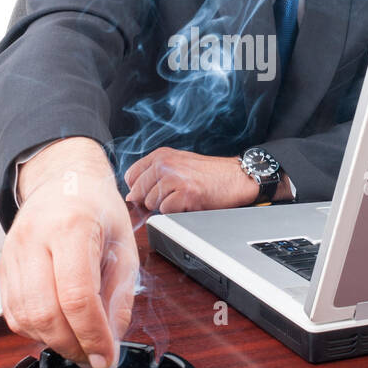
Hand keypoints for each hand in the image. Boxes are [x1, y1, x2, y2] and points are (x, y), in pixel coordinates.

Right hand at [0, 138, 138, 367]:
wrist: (61, 181)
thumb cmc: (96, 208)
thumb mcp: (125, 246)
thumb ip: (120, 295)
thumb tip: (112, 340)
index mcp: (71, 227)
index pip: (77, 296)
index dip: (93, 336)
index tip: (108, 357)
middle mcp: (34, 239)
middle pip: (45, 312)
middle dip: (73, 345)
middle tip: (95, 356)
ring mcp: (12, 253)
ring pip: (25, 317)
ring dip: (54, 342)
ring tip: (79, 343)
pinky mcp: (2, 267)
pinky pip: (13, 313)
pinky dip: (36, 330)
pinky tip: (58, 327)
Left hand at [123, 147, 261, 213]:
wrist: (237, 177)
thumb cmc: (210, 174)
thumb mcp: (178, 165)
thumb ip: (154, 176)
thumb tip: (131, 197)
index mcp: (161, 155)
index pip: (130, 175)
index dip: (137, 189)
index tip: (151, 193)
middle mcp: (165, 163)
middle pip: (138, 192)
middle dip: (151, 201)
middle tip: (172, 197)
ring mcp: (175, 177)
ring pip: (151, 203)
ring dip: (165, 206)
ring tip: (183, 198)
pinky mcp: (186, 193)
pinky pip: (166, 211)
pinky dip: (176, 212)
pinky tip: (189, 203)